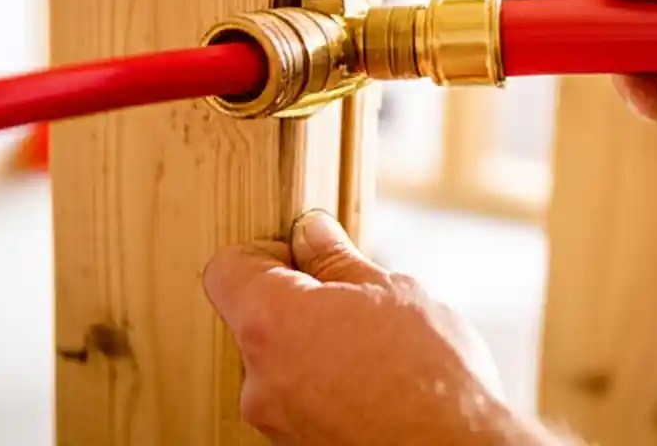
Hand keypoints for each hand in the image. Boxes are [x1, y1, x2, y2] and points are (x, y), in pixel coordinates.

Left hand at [202, 211, 558, 444]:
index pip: (226, 269)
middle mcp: (259, 379)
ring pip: (281, 361)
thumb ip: (337, 261)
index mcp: (271, 324)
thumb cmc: (430, 378)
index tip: (306, 255)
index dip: (265, 252)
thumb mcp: (391, 293)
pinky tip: (374, 386)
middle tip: (356, 304)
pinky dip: (326, 386)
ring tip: (375, 351)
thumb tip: (311, 235)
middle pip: (257, 318)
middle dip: (302, 303)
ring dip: (317, 347)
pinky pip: (299, 399)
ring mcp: (275, 421)